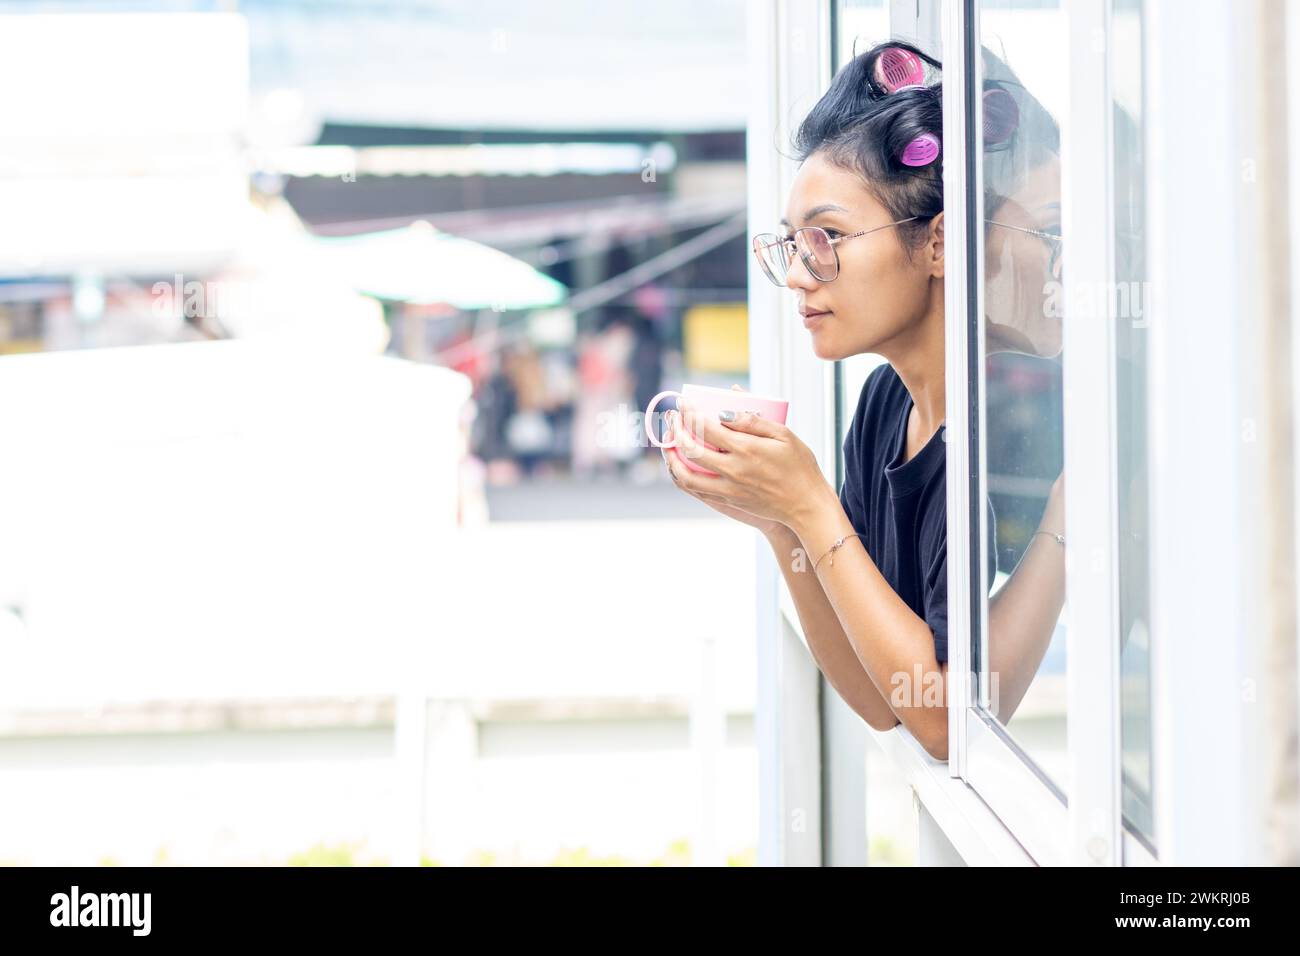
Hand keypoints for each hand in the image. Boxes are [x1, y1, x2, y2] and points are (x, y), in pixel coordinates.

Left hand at [662, 386, 785, 534]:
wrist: (806, 505)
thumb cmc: (799, 467)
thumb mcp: (784, 436)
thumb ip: (753, 421)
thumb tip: (725, 410)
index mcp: (747, 450)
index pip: (706, 428)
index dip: (689, 413)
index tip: (682, 403)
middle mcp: (733, 470)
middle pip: (690, 450)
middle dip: (675, 431)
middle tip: (672, 418)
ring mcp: (728, 488)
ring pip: (686, 476)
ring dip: (671, 458)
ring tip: (668, 443)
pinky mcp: (729, 500)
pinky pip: (696, 490)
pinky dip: (682, 476)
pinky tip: (679, 465)